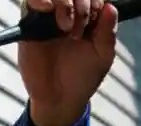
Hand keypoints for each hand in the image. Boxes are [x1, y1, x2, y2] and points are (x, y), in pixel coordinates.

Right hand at [18, 0, 118, 125]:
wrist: (59, 99)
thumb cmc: (82, 78)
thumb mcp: (103, 55)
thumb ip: (108, 32)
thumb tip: (110, 7)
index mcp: (89, 18)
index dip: (95, 1)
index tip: (94, 19)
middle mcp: (68, 14)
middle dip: (81, 2)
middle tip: (80, 26)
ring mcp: (48, 19)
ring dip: (63, 1)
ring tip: (65, 26)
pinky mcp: (30, 26)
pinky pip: (30, 2)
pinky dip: (39, 0)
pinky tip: (47, 9)